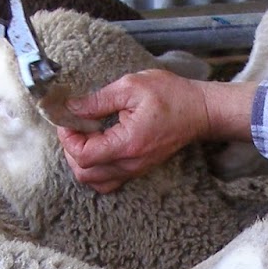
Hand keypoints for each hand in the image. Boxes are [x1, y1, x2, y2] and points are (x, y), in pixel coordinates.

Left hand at [58, 74, 257, 191]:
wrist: (200, 111)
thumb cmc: (171, 95)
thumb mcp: (131, 87)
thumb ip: (98, 100)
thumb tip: (71, 108)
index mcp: (127, 144)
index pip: (83, 155)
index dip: (68, 138)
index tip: (69, 119)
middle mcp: (130, 163)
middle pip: (84, 173)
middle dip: (71, 149)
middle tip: (75, 126)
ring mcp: (135, 170)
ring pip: (94, 181)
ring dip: (82, 161)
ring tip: (85, 136)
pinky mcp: (138, 169)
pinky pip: (108, 181)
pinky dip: (95, 169)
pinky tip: (98, 146)